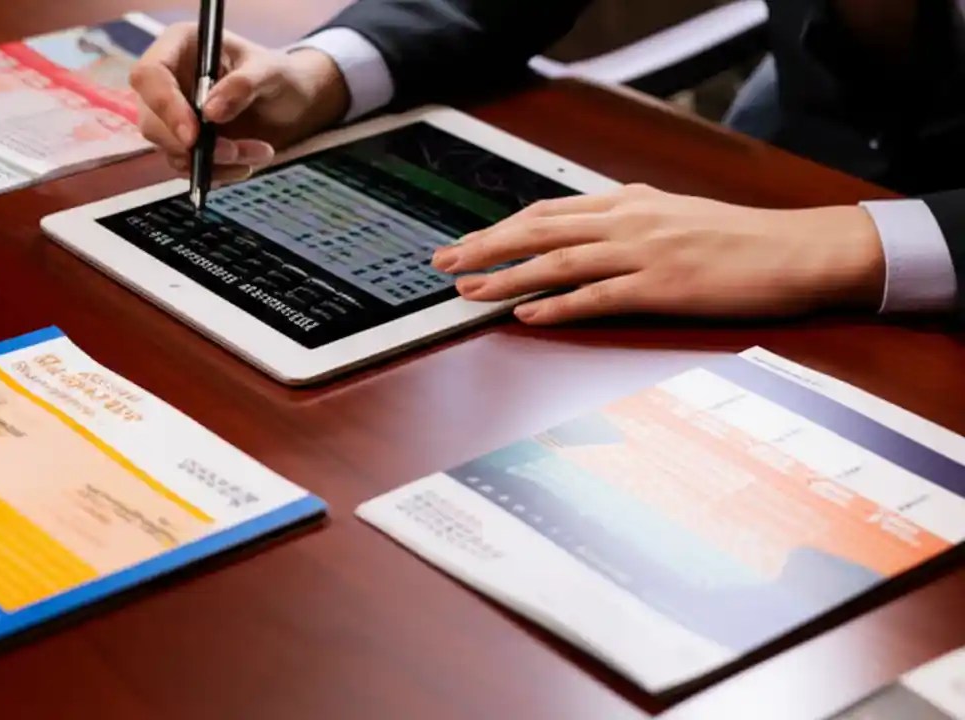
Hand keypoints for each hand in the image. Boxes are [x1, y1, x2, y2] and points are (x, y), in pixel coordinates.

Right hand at [129, 24, 349, 181]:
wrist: (292, 102)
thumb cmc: (279, 75)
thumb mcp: (271, 72)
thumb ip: (243, 85)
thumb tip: (210, 112)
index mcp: (181, 46)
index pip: (149, 74)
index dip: (164, 106)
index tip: (193, 134)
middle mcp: (169, 80)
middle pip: (151, 120)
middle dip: (192, 145)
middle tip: (233, 151)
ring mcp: (174, 114)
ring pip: (171, 149)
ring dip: (212, 161)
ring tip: (259, 153)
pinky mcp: (185, 142)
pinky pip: (187, 166)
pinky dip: (216, 172)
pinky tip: (246, 165)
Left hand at [430, 184, 885, 324]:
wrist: (797, 252)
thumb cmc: (741, 239)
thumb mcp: (676, 214)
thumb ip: (629, 218)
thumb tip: (587, 225)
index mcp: (629, 203)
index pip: (548, 212)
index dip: (501, 228)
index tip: (466, 241)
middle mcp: (629, 221)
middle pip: (540, 231)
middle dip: (486, 247)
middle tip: (445, 263)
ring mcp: (644, 252)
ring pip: (558, 261)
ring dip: (508, 276)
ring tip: (470, 289)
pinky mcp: (663, 286)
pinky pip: (598, 296)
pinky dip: (557, 304)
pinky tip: (527, 312)